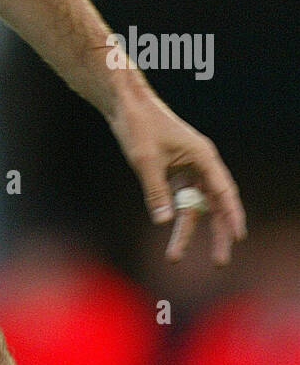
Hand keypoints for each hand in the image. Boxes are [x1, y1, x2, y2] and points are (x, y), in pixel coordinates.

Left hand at [107, 80, 246, 264]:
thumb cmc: (138, 124)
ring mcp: (187, 166)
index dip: (232, 216)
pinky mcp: (172, 169)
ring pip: (193, 205)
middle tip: (220, 261)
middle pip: (214, 204)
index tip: (238, 237)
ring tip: (173, 256)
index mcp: (202, 156)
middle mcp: (200, 163)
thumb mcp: (145, 160)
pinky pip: (180, 198)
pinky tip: (170, 231)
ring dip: (186, 229)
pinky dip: (175, 215)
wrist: (124, 102)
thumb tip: (164, 222)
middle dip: (217, 233)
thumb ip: (156, 191)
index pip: (224, 192)